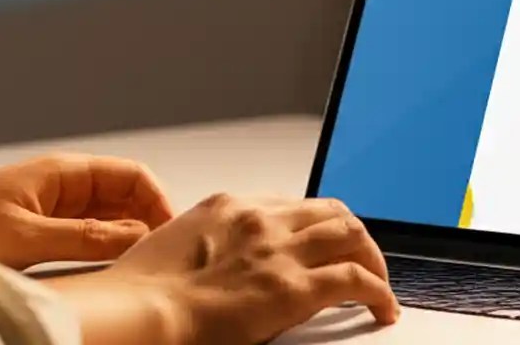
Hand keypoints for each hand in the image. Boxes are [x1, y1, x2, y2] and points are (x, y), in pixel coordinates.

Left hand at [0, 154, 173, 268]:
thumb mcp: (27, 237)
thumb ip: (87, 237)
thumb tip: (141, 235)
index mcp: (64, 172)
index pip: (133, 176)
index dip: (158, 201)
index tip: (171, 235)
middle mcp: (63, 186)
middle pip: (126, 198)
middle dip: (148, 221)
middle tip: (162, 256)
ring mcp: (52, 209)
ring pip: (108, 220)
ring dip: (126, 238)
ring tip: (139, 266)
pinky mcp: (39, 232)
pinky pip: (86, 238)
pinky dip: (103, 251)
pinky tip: (107, 271)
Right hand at [50, 194, 399, 344]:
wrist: (136, 315)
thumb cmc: (138, 295)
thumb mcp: (171, 248)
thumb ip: (205, 246)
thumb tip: (214, 264)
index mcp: (228, 207)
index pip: (290, 205)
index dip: (314, 225)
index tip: (321, 242)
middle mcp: (260, 220)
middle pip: (330, 211)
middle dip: (352, 234)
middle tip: (362, 257)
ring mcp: (280, 251)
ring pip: (352, 234)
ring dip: (373, 258)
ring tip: (380, 280)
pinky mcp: (294, 288)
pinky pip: (356, 280)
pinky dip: (379, 291)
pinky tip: (383, 307)